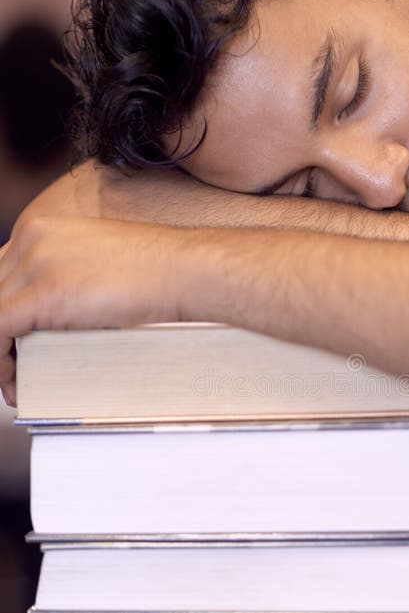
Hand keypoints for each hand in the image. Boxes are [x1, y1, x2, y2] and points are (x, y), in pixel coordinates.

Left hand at [0, 212, 187, 405]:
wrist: (186, 270)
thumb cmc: (162, 270)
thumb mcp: (101, 263)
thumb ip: (70, 276)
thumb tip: (60, 312)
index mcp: (44, 228)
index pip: (1, 274)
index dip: (2, 314)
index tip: (12, 343)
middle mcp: (32, 238)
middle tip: (11, 370)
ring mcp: (35, 262)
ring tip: (14, 384)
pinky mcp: (44, 293)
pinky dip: (0, 363)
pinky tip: (14, 383)